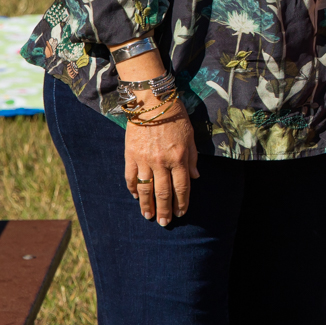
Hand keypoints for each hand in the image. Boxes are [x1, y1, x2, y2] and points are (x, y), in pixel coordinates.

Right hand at [111, 44, 198, 224]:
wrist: (151, 101)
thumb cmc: (175, 116)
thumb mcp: (191, 135)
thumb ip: (193, 158)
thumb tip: (195, 177)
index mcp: (179, 157)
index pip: (182, 187)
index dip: (182, 202)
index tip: (182, 213)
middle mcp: (162, 162)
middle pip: (163, 192)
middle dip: (165, 210)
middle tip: (165, 223)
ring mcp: (144, 160)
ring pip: (146, 189)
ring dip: (147, 205)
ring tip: (148, 216)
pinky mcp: (130, 156)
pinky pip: (131, 178)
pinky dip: (133, 189)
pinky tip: (136, 197)